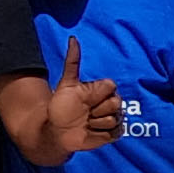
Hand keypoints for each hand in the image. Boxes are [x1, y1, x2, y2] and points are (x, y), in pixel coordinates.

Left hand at [48, 38, 125, 153]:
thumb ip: (72, 62)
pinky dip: (101, 134)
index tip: (84, 99)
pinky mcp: (113, 133)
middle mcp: (110, 103)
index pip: (111, 87)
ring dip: (96, 124)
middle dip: (97, 110)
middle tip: (84, 113)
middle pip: (116, 104)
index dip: (97, 95)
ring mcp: (113, 118)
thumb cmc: (60, 108)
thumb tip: (72, 38)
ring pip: (114, 119)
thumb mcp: (66, 84)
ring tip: (86, 124)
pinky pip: (116, 132)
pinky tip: (91, 132)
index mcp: (102, 90)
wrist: (57, 132)